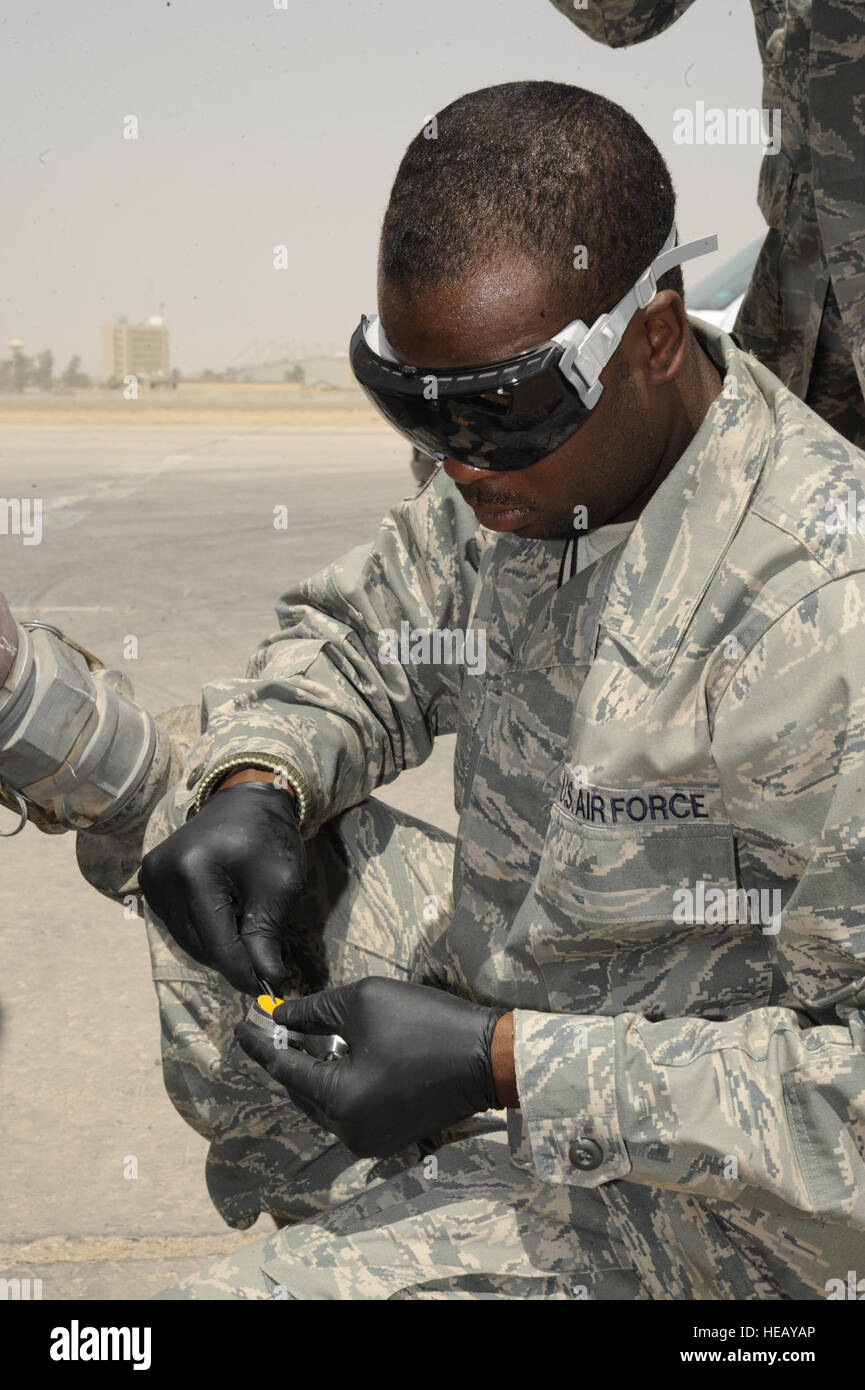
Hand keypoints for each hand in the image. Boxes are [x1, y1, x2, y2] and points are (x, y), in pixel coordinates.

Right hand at [139, 781, 305, 995]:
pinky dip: (205, 930)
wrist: (246, 799)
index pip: (217, 942)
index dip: (244, 972)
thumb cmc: (268, 837)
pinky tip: (229, 915)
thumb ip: (267, 934)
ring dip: (220, 946)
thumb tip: (268, 981)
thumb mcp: (279, 884)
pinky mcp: (150, 880)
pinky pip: (179, 924)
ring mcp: (151, 877)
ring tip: (251, 932)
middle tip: (269, 965)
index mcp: (194, 871)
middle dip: (235, 960)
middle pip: (200, 945)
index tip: (270, 992)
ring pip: (188, 940)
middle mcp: (163, 875)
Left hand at [234, 976, 505, 1156]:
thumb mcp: (363, 1002)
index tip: (239, 1024)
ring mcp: (370, 1140)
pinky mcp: (389, 1137)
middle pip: (300, 1092)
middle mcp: (348, 1131)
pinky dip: (337, 1087)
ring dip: (312, 1073)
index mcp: (338, 1100)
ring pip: (322, 1104)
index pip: (283, 1069)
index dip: (259, 1044)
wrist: (488, 1057)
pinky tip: (338, 1058)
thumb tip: (280, 1017)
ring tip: (305, 1039)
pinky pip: (347, 1112)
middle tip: (273, 1026)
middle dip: (286, 1058)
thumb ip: (313, 1011)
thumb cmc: (425, 1024)